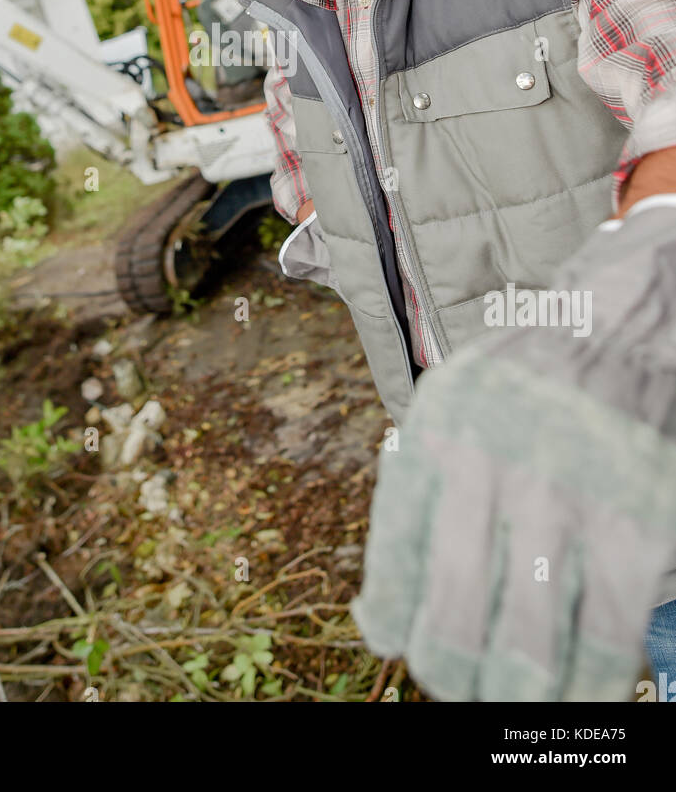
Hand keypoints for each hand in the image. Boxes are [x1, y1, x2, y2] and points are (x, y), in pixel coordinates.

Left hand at [351, 204, 675, 701]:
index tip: (405, 645)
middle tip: (461, 686)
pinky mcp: (636, 520)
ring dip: (515, 693)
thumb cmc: (529, 379)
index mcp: (438, 440)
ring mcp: (568, 497)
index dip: (398, 626)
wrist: (626, 319)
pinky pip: (606, 635)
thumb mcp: (452, 410)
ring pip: (528, 644)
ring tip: (514, 701)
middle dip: (453, 674)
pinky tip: (578, 689)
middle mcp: (494, 468)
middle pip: (456, 621)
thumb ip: (417, 499)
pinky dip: (588, 680)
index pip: (398, 568)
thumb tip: (382, 621)